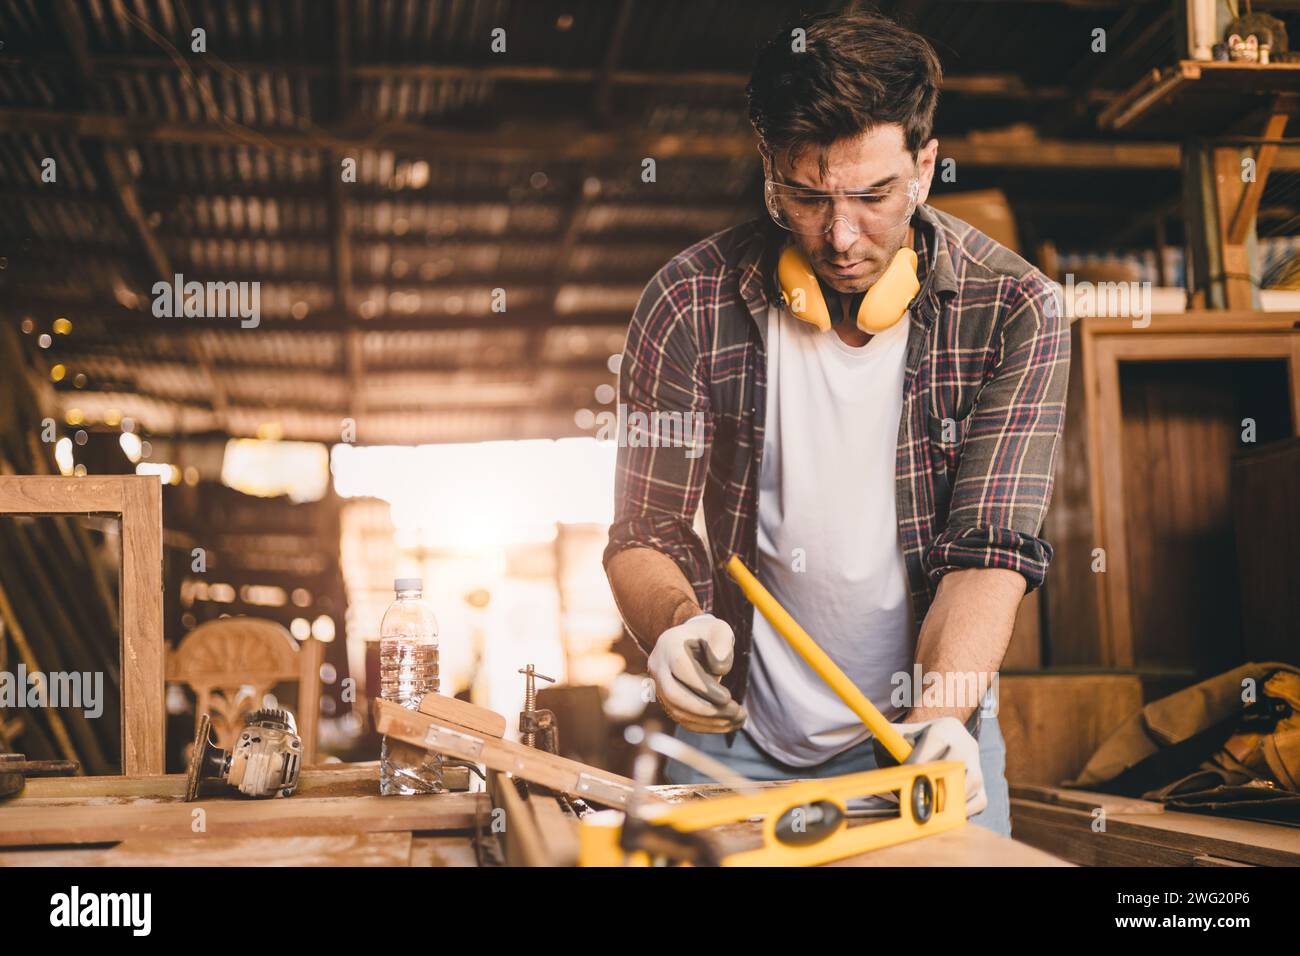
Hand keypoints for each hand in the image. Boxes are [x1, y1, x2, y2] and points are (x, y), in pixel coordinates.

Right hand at [647, 613, 746, 732]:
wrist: (691, 643)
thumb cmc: (708, 636)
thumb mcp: (720, 630)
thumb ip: (722, 644)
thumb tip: (719, 670)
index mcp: (669, 645)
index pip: (680, 668)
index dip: (703, 686)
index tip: (728, 696)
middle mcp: (658, 666)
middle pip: (673, 695)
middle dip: (705, 708)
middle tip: (734, 711)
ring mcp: (659, 686)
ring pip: (677, 711)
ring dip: (709, 720)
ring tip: (738, 718)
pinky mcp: (666, 702)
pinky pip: (682, 719)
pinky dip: (706, 725)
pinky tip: (728, 723)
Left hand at [878, 717, 986, 816]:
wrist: (940, 740)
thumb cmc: (912, 742)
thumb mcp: (898, 735)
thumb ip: (886, 741)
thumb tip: (879, 744)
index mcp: (944, 728)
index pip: (935, 744)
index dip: (917, 764)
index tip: (904, 776)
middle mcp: (966, 743)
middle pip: (957, 764)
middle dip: (935, 783)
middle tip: (917, 796)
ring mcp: (977, 764)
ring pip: (970, 784)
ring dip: (948, 798)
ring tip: (928, 805)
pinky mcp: (982, 784)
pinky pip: (979, 801)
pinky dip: (962, 809)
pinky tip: (944, 810)